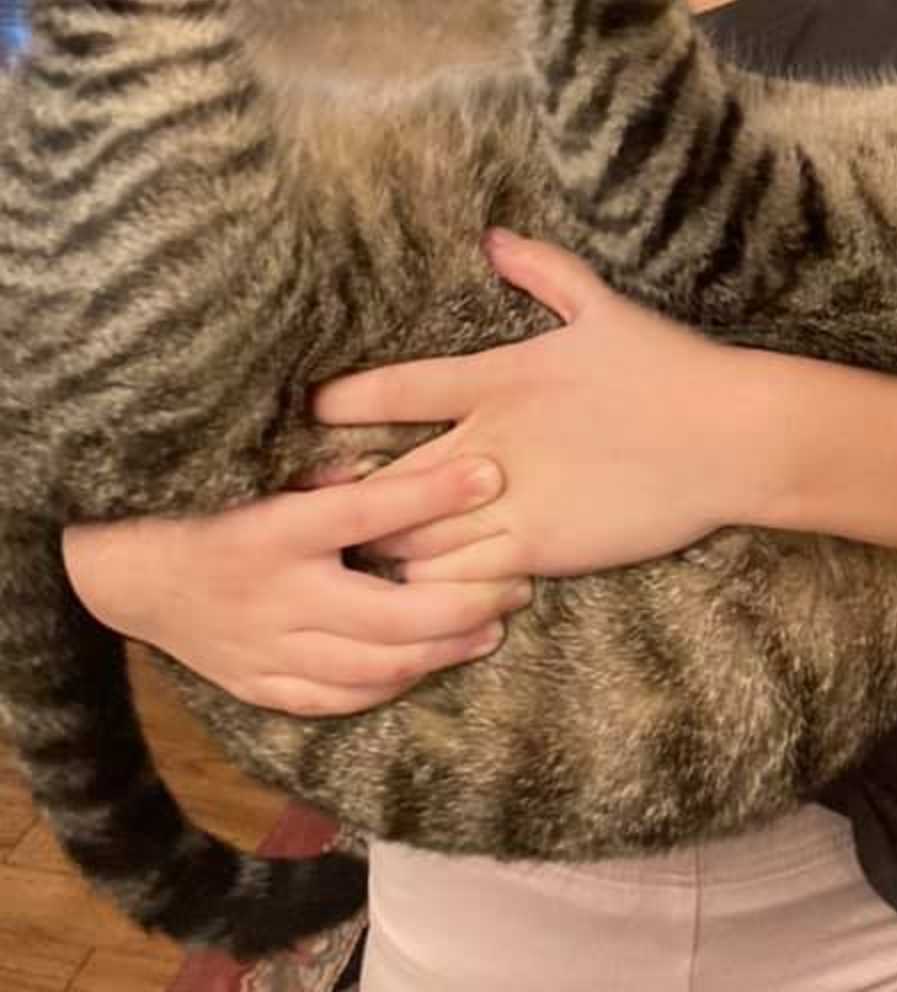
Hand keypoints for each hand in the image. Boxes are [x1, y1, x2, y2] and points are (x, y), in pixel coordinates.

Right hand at [62, 458, 532, 716]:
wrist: (122, 570)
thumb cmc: (198, 500)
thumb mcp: (252, 467)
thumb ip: (323, 466)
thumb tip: (395, 453)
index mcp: (268, 532)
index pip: (364, 511)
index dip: (432, 494)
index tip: (491, 472)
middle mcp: (271, 600)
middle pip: (387, 615)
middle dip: (464, 600)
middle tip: (518, 581)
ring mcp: (264, 652)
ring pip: (373, 667)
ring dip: (442, 649)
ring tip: (493, 624)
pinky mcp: (257, 686)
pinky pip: (337, 698)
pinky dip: (390, 683)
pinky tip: (428, 662)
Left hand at [311, 231, 758, 580]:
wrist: (730, 437)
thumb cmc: (667, 368)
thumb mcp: (602, 307)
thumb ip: (543, 270)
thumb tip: (492, 235)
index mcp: (501, 378)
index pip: (399, 388)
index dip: (344, 400)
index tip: (308, 407)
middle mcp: (494, 440)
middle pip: (387, 479)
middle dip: (338, 494)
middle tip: (299, 505)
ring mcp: (514, 500)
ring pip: (413, 539)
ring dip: (381, 549)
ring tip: (348, 559)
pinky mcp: (541, 548)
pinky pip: (463, 579)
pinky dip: (433, 587)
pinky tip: (417, 594)